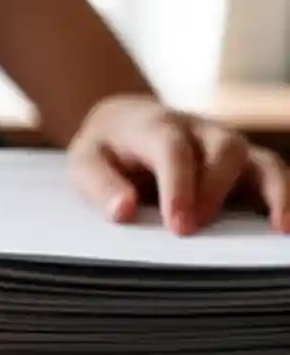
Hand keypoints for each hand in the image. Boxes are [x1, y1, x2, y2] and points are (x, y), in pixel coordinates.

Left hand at [68, 95, 289, 234]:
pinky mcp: (242, 164)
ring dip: (269, 192)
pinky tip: (284, 226)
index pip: (172, 148)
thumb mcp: (85, 162)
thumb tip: (122, 211)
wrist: (125, 123)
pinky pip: (271, 174)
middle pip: (221, 151)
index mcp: (155, 125)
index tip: (177, 223)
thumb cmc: (105, 149)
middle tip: (191, 231)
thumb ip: (99, 184)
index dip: (178, 185)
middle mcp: (198, 130)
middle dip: (211, 192)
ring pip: (256, 159)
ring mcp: (224, 145)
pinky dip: (284, 196)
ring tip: (276, 228)